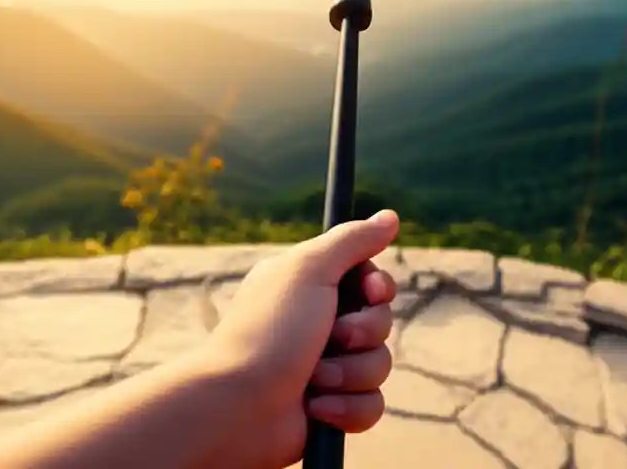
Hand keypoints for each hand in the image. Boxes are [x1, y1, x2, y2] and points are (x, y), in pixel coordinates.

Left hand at [201, 210, 399, 467]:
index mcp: (308, 286)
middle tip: (331, 337)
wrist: (237, 408)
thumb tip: (390, 217)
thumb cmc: (270, 332)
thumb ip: (352, 241)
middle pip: (381, 321)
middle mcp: (317, 323)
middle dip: (363, 333)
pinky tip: (316, 408)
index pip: (368, 278)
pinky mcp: (331, 408)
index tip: (372, 291)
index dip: (378, 287)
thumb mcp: (309, 271)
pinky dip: (348, 408)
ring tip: (314, 380)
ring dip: (351, 373)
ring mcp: (325, 367)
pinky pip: (371, 405)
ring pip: (379, 365)